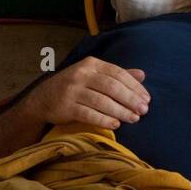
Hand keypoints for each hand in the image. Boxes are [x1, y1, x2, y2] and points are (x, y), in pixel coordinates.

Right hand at [23, 56, 149, 129]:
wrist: (43, 99)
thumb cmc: (75, 87)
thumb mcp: (94, 76)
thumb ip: (118, 75)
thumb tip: (143, 74)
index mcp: (91, 64)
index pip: (118, 73)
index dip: (134, 87)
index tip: (147, 99)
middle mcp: (81, 74)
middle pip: (111, 86)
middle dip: (130, 99)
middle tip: (144, 110)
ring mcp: (72, 90)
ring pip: (101, 101)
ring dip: (120, 111)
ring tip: (134, 119)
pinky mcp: (65, 106)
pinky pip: (88, 114)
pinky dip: (103, 119)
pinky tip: (116, 125)